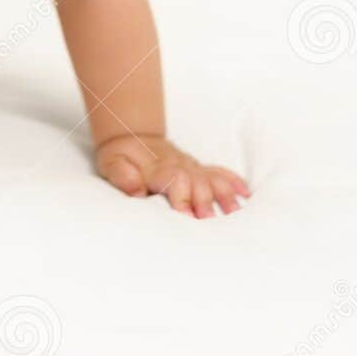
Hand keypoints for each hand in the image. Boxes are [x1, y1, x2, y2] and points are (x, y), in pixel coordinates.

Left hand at [95, 133, 249, 216]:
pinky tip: (245, 193)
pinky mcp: (197, 167)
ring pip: (211, 177)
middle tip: (212, 220)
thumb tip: (136, 190)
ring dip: (224, 193)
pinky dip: (232, 180)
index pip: (174, 180)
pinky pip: (218, 171)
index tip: (187, 216)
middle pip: (197, 181)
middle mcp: (178, 165)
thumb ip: (122, 175)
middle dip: (205, 200)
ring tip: (236, 210)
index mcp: (157, 168)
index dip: (182, 197)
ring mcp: (190, 165)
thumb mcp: (111, 163)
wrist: (130, 135)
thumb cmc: (119, 156)